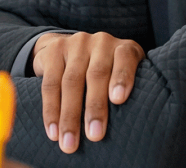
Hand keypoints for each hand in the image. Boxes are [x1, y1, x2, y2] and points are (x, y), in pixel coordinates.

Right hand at [32, 31, 143, 153]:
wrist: (71, 48)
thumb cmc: (108, 74)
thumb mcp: (123, 77)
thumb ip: (131, 93)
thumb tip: (135, 128)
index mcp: (123, 48)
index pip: (125, 58)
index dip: (122, 77)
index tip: (118, 99)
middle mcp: (101, 42)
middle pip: (96, 74)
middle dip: (95, 107)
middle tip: (95, 135)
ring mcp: (76, 43)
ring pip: (71, 81)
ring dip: (69, 116)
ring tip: (69, 143)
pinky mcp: (54, 50)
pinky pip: (50, 83)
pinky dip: (50, 110)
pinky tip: (53, 131)